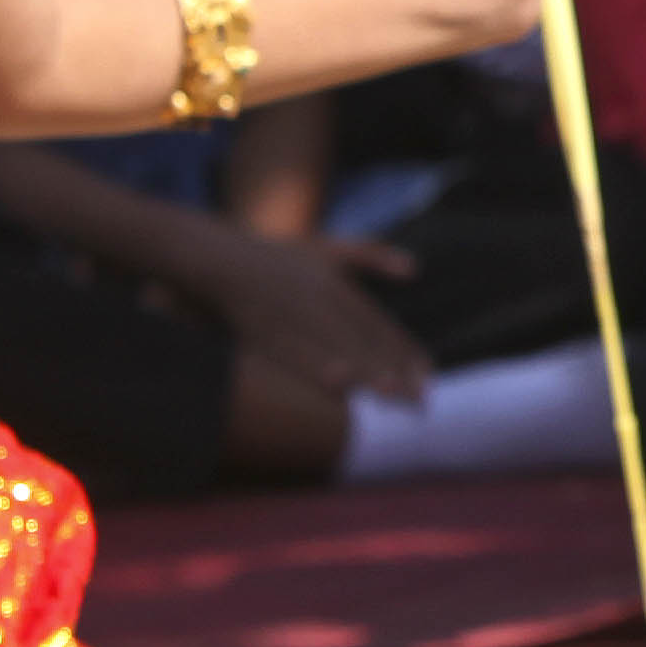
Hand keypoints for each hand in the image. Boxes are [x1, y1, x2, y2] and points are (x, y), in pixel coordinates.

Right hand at [193, 223, 432, 407]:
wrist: (217, 258)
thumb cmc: (276, 255)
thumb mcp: (328, 248)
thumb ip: (371, 257)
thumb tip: (415, 269)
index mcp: (335, 283)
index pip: (377, 323)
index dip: (403, 349)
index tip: (428, 374)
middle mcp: (318, 299)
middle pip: (361, 339)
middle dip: (391, 370)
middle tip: (419, 398)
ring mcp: (290, 315)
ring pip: (331, 348)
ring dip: (361, 373)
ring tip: (389, 396)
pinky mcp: (261, 332)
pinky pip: (293, 356)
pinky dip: (315, 372)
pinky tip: (337, 391)